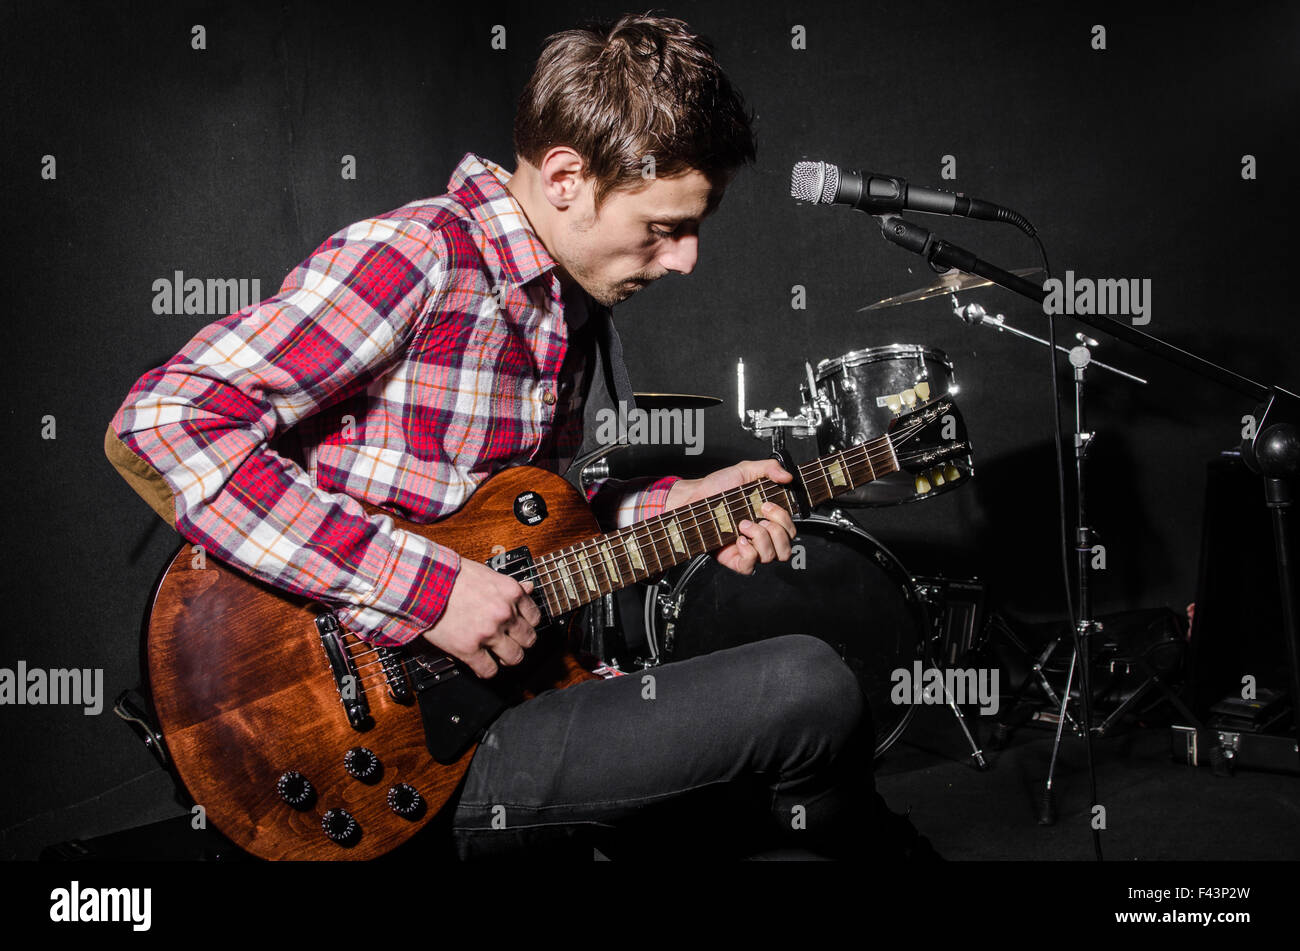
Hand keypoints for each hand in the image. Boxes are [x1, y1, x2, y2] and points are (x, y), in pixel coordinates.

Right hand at [420, 558, 540, 677]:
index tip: (521, 628)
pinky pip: (489, 670)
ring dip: (507, 658)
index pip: (535, 617)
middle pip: (528, 640)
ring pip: (514, 657)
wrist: (423, 582)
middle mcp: (504, 613)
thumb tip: (528, 588)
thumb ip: (509, 585)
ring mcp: (488, 632)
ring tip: (498, 656)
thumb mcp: (487, 573)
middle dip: (520, 643)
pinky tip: (481, 664)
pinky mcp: (469, 649)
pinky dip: (486, 670)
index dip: (527, 625)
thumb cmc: (451, 575)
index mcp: (511, 593)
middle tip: (511, 643)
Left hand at [665, 459, 796, 575]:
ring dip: (761, 538)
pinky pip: (749, 566)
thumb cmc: (717, 487)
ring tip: (743, 524)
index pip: (790, 530)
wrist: (694, 497)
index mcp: (767, 519)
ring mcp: (748, 549)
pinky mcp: (733, 559)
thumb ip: (770, 468)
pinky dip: (748, 553)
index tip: (768, 505)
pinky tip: (739, 539)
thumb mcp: (745, 470)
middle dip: (777, 529)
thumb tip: (788, 477)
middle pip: (786, 548)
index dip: (785, 519)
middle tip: (758, 513)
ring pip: (771, 557)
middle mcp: (761, 536)